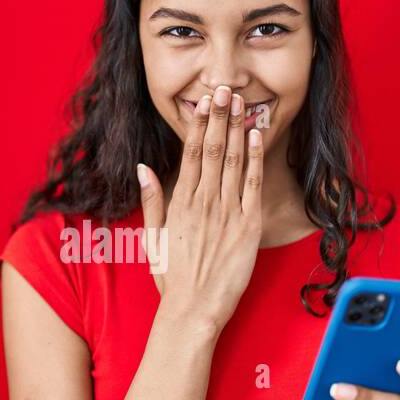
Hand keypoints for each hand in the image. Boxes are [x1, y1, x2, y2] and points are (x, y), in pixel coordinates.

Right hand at [137, 85, 263, 336]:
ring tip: (241, 102)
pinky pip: (252, 185)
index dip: (198, 124)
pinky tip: (255, 136)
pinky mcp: (248, 228)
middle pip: (212, 149)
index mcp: (179, 203)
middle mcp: (203, 203)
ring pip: (233, 161)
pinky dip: (254, 158)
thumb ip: (151, 200)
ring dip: (236, 128)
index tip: (204, 101)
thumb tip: (143, 168)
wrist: (193, 311)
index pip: (190, 154)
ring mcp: (227, 214)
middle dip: (219, 116)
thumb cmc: (173, 279)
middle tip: (225, 88)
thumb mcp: (152, 238)